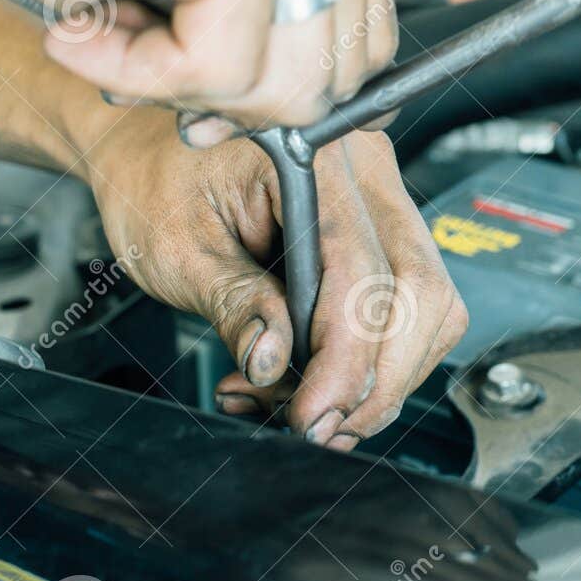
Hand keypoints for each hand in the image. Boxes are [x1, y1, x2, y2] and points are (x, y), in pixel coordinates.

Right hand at [0, 0, 394, 132]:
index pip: (368, 34)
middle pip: (340, 67)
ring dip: (183, 87)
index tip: (201, 79)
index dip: (280, 86)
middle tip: (142, 53)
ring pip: (290, 81)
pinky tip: (84, 26)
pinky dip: (139, 76)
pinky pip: (221, 71)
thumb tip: (322, 115)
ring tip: (111, 24)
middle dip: (235, 94)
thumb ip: (273, 21)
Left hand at [88, 116, 465, 447]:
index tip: (310, 415)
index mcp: (315, 161)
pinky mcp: (381, 234)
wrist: (152, 153)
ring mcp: (383, 201)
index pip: (362, 271)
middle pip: (421, 292)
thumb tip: (274, 364)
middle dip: (378, 379)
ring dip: (377, 378)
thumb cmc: (157, 181)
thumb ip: (232, 303)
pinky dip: (368, 361)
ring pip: (429, 308)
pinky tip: (307, 382)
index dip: (345, 358)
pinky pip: (407, 308)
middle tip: (317, 427)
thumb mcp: (176, 248)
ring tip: (299, 407)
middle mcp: (367, 173)